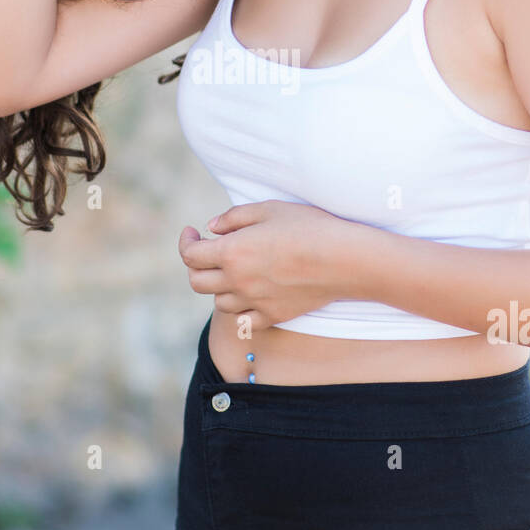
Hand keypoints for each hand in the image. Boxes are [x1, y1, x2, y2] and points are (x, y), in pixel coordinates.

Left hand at [177, 200, 346, 332]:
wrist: (343, 259)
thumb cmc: (308, 227)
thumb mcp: (269, 209)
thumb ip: (234, 217)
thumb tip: (211, 228)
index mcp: (232, 252)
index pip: (190, 255)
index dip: (186, 241)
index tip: (192, 232)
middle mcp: (237, 281)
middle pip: (196, 282)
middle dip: (195, 266)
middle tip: (207, 252)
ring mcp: (254, 302)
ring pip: (219, 302)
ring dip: (218, 286)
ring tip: (232, 271)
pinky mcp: (273, 316)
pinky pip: (244, 321)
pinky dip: (239, 309)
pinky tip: (248, 295)